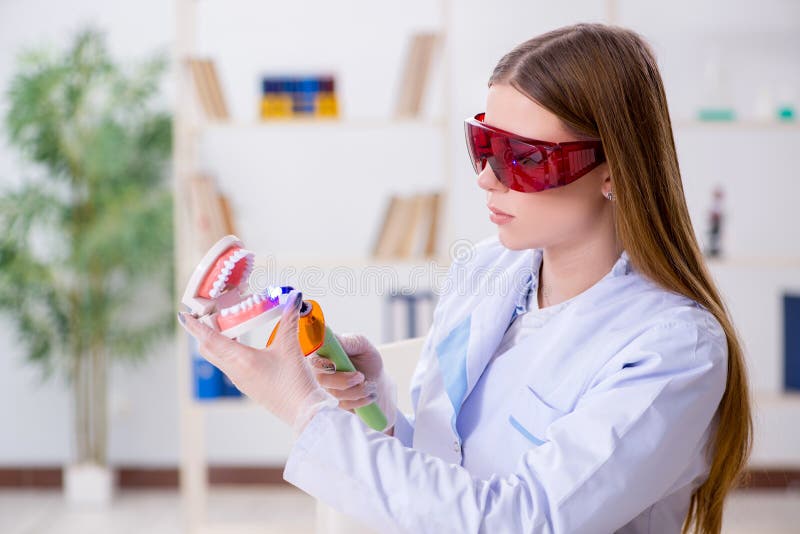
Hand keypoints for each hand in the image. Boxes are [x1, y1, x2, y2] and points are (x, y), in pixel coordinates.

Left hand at [179, 290, 337, 434]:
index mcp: (241, 360)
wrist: (302, 412)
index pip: (210, 340)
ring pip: (218, 358)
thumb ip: (290, 319)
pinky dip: (228, 350)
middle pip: (208, 349)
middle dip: (203, 331)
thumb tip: (295, 297)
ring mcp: (240, 380)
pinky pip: (229, 365)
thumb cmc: (295, 382)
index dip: (195, 326)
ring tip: (226, 324)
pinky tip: (241, 343)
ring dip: (216, 341)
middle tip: (208, 314)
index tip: (183, 316)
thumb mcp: (291, 347)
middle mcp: (235, 371)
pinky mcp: (247, 385)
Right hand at [308, 333, 396, 432]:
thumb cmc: (365, 357)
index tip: (334, 365)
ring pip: (336, 394)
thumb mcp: (361, 345)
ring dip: (358, 390)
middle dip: (344, 381)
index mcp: (324, 353)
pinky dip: (361, 400)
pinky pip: (344, 405)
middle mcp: (321, 371)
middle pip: (322, 379)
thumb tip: (332, 339)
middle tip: (361, 376)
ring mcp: (327, 388)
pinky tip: (370, 394)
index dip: (320, 362)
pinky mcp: (334, 402)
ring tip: (371, 384)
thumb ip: (348, 342)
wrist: (376, 377)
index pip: (314, 358)